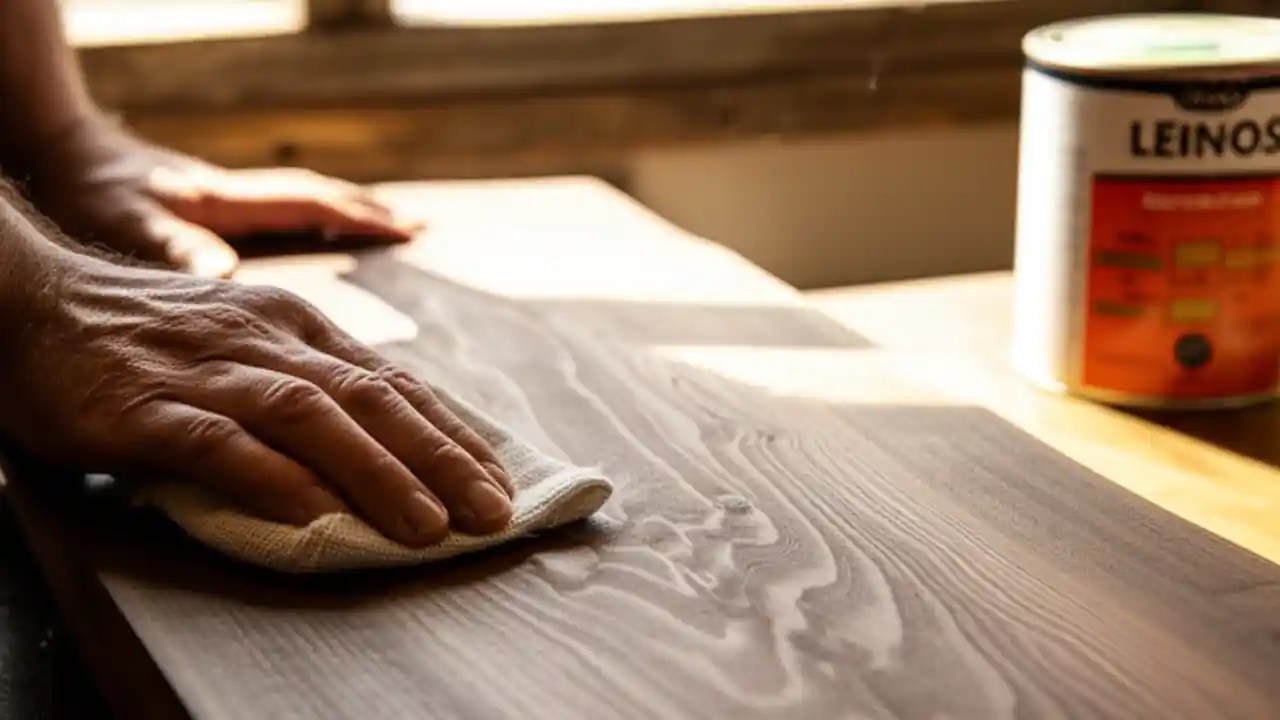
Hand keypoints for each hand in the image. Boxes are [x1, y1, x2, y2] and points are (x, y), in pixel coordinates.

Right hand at [0, 249, 513, 544]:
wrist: (33, 302)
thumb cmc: (150, 337)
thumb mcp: (247, 345)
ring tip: (425, 526)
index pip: (395, 383)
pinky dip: (269, 476)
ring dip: (375, 472)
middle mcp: (264, 341)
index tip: (499, 482)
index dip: (453, 436)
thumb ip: (308, 385)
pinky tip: (311, 513)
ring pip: (308, 417)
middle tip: (490, 514)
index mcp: (298, 328)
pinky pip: (216, 441)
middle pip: (369, 400)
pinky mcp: (145, 405)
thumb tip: (386, 443)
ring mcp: (206, 371)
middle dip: (439, 460)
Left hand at [28, 115, 415, 277]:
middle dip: (373, 213)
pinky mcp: (224, 210)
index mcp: (230, 199)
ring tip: (399, 227)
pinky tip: (335, 235)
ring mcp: (236, 200)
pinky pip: (289, 212)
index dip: (360, 219)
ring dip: (355, 212)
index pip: (310, 203)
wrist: (66, 156)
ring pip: (309, 202)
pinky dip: (325, 219)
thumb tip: (228, 274)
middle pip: (322, 198)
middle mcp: (242, 195)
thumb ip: (178, 246)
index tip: (408, 232)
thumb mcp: (130, 223)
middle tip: (423, 230)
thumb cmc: (96, 194)